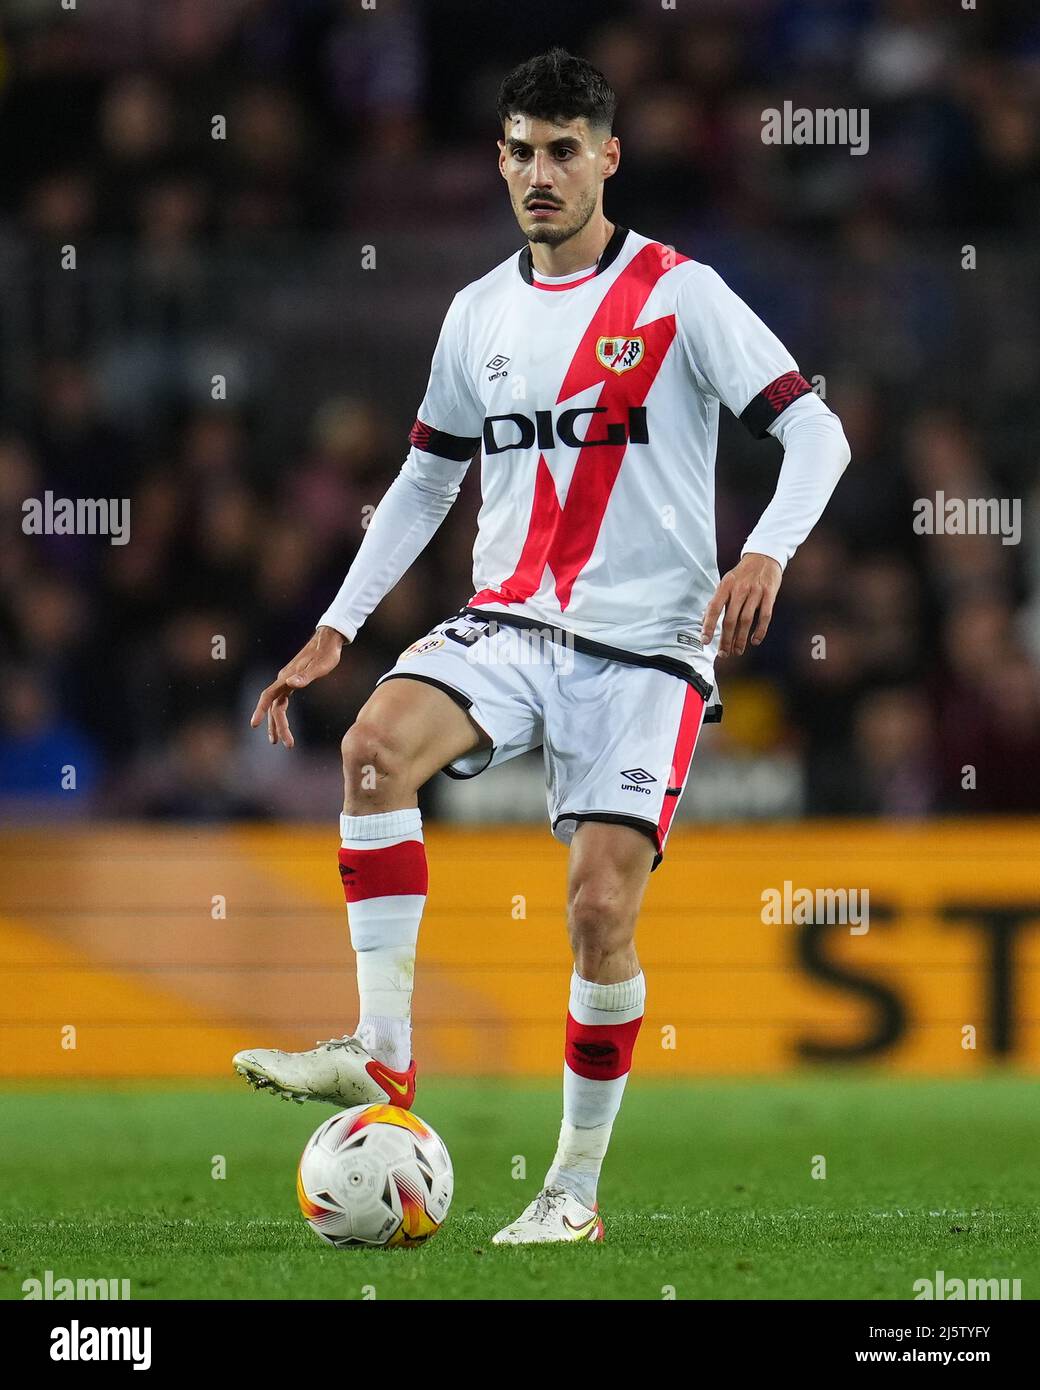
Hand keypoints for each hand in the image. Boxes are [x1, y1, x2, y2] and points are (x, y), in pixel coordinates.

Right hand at [250, 626, 345, 747]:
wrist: (328, 639)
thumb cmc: (327, 653)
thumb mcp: (320, 666)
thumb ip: (305, 676)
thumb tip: (291, 684)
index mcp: (286, 678)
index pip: (268, 697)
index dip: (260, 711)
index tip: (253, 725)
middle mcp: (283, 680)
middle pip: (274, 707)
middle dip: (278, 726)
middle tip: (285, 744)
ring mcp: (287, 681)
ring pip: (276, 706)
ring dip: (277, 724)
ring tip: (279, 741)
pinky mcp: (292, 682)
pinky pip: (281, 702)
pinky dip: (281, 714)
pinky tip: (283, 723)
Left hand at [701, 553, 781, 656]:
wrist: (764, 557)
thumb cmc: (742, 574)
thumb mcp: (726, 583)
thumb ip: (717, 601)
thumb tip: (704, 621)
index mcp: (725, 586)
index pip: (714, 608)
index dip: (708, 626)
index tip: (705, 641)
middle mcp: (739, 589)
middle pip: (730, 619)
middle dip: (726, 639)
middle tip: (723, 654)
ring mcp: (755, 592)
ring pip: (746, 620)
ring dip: (740, 639)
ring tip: (737, 651)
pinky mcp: (769, 594)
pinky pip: (765, 616)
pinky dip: (760, 630)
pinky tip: (754, 641)